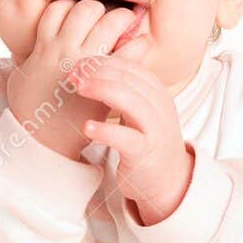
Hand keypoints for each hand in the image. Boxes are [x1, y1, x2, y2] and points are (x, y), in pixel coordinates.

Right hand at [6, 0, 140, 160]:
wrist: (44, 141)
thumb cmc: (31, 110)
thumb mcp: (21, 77)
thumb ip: (31, 55)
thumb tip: (38, 44)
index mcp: (43, 46)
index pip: (60, 8)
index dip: (72, 8)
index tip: (81, 16)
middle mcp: (65, 49)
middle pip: (87, 8)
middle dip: (99, 9)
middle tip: (109, 17)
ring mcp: (87, 63)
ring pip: (110, 21)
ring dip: (121, 19)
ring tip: (127, 24)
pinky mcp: (107, 80)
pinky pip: (129, 50)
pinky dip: (137, 43)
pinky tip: (141, 44)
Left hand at [69, 53, 192, 223]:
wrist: (169, 180)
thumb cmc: (147, 142)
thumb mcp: (140, 111)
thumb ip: (126, 90)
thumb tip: (94, 66)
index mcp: (157, 93)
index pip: (130, 67)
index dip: (103, 62)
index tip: (78, 63)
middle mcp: (159, 107)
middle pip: (129, 79)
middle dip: (98, 72)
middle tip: (73, 73)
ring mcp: (154, 130)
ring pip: (131, 102)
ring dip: (102, 90)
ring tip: (78, 87)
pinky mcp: (145, 154)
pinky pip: (126, 139)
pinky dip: (106, 131)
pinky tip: (86, 127)